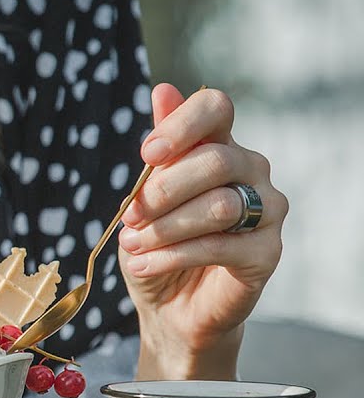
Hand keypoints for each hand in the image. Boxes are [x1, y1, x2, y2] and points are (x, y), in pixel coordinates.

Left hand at [117, 84, 286, 378]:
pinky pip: (219, 246)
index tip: (148, 152)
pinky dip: (171, 255)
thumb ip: (159, 151)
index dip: (182, 124)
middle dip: (162, 190)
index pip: (216, 108)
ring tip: (132, 245)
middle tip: (130, 217)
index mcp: (219, 146)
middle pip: (215, 160)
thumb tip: (163, 90)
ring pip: (219, 205)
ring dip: (164, 227)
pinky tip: (142, 263)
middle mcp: (251, 171)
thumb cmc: (156, 243)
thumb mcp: (145, 196)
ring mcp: (266, 211)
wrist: (168, 306)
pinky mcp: (267, 253)